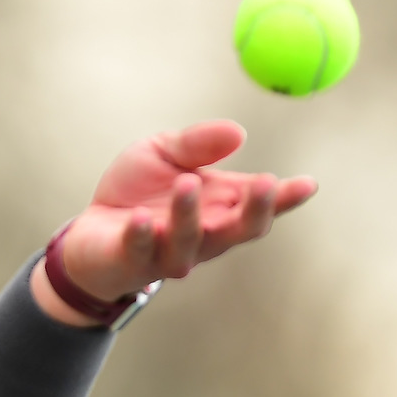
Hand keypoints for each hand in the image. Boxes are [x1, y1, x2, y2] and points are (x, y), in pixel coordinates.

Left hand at [44, 120, 315, 313]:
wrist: (88, 232)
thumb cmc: (136, 192)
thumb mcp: (164, 153)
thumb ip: (197, 144)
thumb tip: (238, 133)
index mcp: (219, 207)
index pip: (259, 205)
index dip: (285, 198)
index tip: (307, 184)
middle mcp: (203, 236)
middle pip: (240, 231)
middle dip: (255, 210)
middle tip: (266, 183)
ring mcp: (169, 254)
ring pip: (189, 242)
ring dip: (189, 215)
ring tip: (187, 182)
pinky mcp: (132, 263)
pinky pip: (140, 252)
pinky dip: (141, 235)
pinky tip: (139, 217)